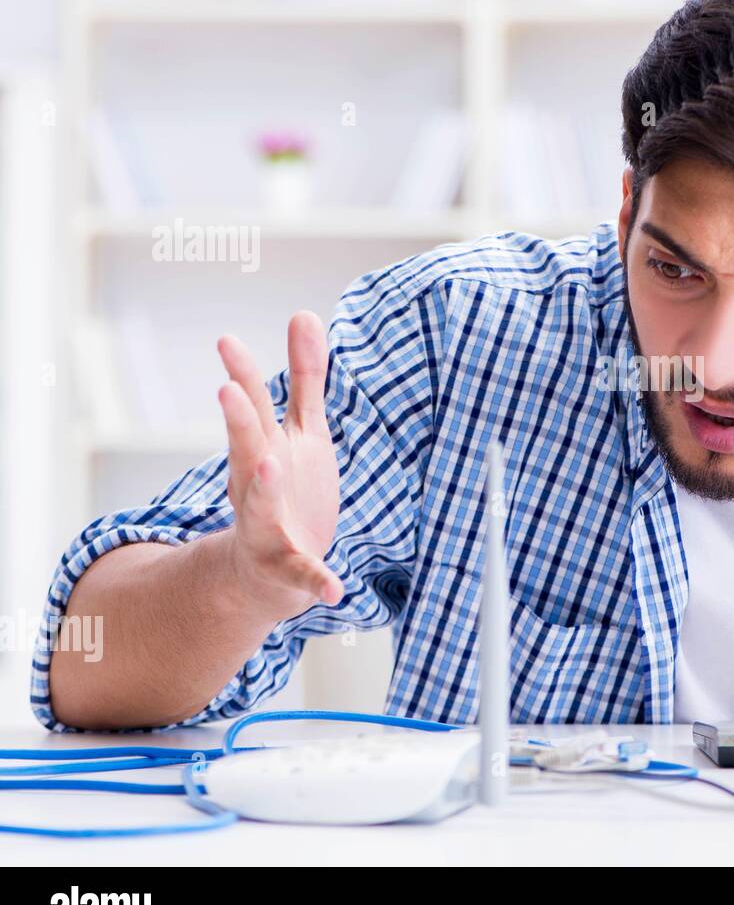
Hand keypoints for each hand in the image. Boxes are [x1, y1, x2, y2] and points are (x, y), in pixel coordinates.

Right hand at [216, 311, 342, 621]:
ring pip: (261, 508)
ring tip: (269, 465)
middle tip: (227, 388)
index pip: (251, 409)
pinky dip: (318, 581)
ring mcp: (267, 526)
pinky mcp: (289, 566)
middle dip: (239, 421)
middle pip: (246, 449)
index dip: (242, 376)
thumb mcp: (300, 431)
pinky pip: (303, 575)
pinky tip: (336, 591)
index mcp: (260, 450)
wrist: (267, 573)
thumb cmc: (285, 490)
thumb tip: (304, 313)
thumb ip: (305, 378)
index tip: (226, 342)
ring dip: (263, 487)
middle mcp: (255, 486)